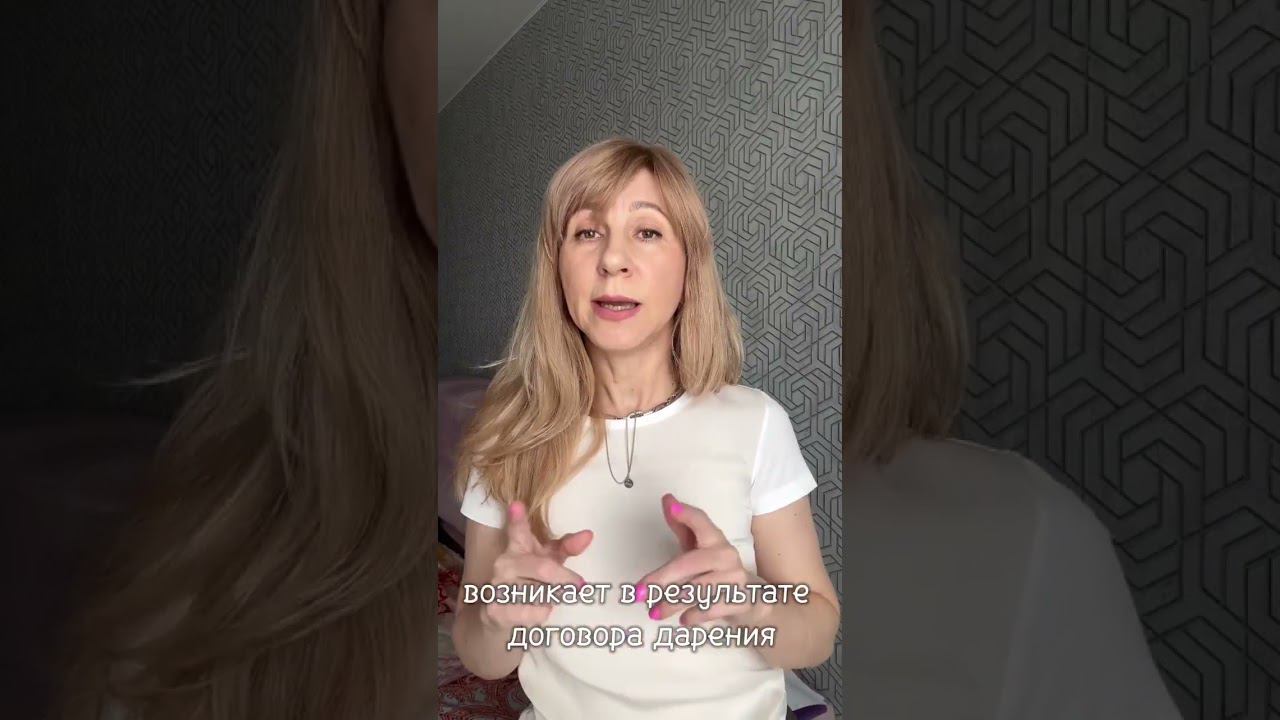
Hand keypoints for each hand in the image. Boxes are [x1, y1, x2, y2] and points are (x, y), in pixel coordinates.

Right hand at [479, 501, 593, 633]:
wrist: (501, 614)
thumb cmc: (531, 580)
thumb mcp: (549, 560)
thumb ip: (567, 547)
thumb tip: (588, 535)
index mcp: (517, 547)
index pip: (517, 530)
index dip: (517, 519)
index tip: (517, 504)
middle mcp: (505, 563)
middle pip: (543, 568)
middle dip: (565, 578)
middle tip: (580, 585)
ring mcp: (498, 587)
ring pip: (540, 593)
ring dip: (552, 598)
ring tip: (547, 598)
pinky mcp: (496, 610)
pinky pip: (532, 613)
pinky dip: (541, 614)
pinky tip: (535, 611)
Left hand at [636, 493, 769, 625]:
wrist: (751, 598)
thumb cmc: (715, 569)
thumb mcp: (698, 547)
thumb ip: (682, 526)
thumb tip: (667, 500)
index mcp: (714, 539)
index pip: (701, 521)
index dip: (687, 514)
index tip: (671, 506)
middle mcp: (726, 555)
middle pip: (690, 563)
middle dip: (662, 579)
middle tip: (639, 592)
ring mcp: (735, 578)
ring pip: (697, 590)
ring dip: (672, 603)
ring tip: (654, 612)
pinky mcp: (741, 600)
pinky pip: (712, 608)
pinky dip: (695, 616)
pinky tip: (684, 619)